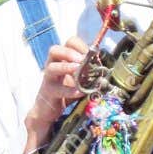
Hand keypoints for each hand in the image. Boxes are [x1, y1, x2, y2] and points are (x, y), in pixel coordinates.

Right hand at [22, 35, 89, 153]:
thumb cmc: (66, 92)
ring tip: (78, 69)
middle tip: (81, 59)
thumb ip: (88, 72)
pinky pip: (58, 90)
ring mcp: (49, 79)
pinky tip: (81, 92)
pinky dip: (70, 90)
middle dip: (69, 53)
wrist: (48, 110)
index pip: (69, 43)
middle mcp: (53, 65)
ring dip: (66, 67)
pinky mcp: (49, 93)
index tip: (92, 54)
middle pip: (54, 50)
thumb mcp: (79, 79)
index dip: (80, 45)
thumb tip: (104, 67)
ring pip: (52, 67)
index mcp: (62, 58)